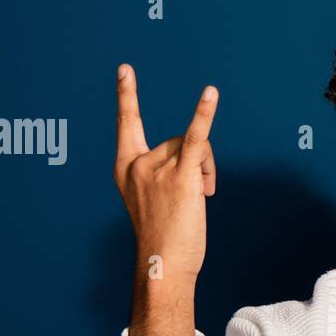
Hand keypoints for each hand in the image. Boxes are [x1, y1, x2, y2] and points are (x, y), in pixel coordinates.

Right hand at [114, 63, 217, 282]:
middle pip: (178, 139)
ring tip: (202, 197)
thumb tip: (196, 156)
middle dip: (196, 161)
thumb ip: (167, 171)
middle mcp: (138, 164)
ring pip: (195, 147)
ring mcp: (158, 169)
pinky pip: (197, 138)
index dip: (127, 96)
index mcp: (125, 168)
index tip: (125, 69)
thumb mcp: (155, 198)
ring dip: (207, 168)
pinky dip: (204, 114)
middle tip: (198, 194)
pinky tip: (210, 93)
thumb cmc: (163, 238)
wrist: (163, 266)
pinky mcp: (182, 177)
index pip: (128, 124)